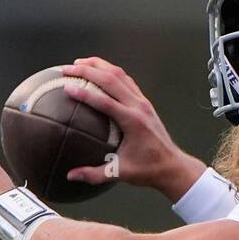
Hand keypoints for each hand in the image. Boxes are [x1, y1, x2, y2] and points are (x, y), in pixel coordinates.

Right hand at [60, 57, 204, 201]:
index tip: (67, 87)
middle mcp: (138, 106)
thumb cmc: (147, 169)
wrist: (172, 165)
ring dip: (99, 66)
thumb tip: (70, 176)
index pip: (105, 102)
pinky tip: (98, 71)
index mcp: (132, 121)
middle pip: (111, 80)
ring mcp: (142, 101)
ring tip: (79, 63)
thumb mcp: (119, 173)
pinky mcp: (144, 101)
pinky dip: (111, 72)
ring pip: (120, 74)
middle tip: (67, 69)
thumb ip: (93, 174)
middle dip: (87, 71)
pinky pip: (126, 80)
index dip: (85, 93)